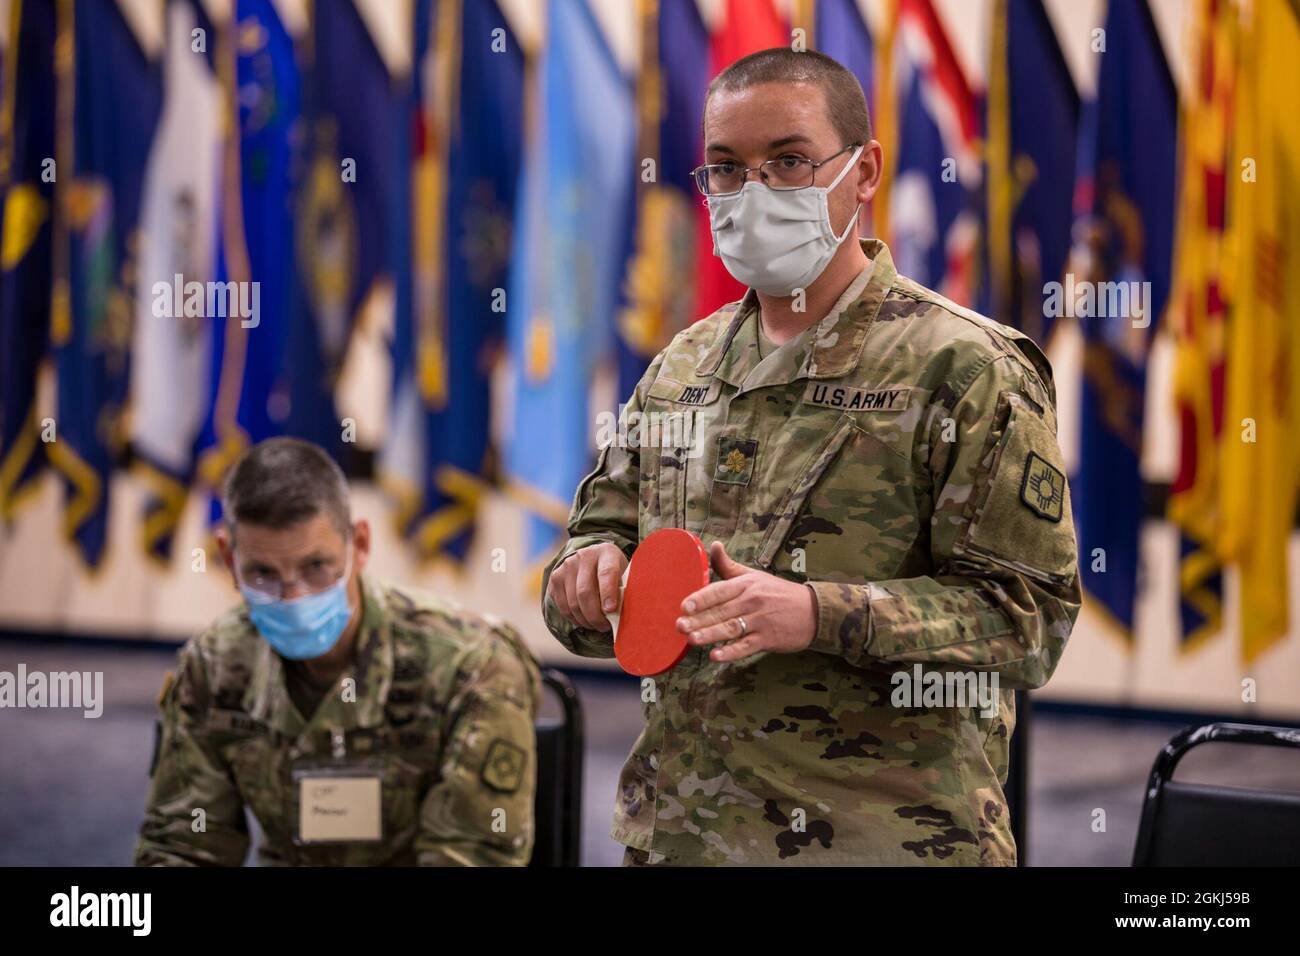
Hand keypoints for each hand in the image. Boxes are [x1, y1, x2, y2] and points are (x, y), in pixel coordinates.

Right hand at [545, 542, 626, 631]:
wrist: (593, 558)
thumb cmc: (613, 572)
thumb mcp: (624, 575)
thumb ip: (623, 591)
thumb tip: (619, 616)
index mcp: (606, 553)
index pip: (606, 573)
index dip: (608, 593)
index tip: (611, 610)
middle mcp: (583, 556)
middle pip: (585, 592)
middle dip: (595, 615)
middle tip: (604, 626)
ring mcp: (566, 566)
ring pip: (573, 603)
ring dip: (585, 620)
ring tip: (596, 625)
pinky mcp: (555, 578)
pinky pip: (562, 606)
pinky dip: (574, 618)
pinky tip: (584, 620)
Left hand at [676, 542, 816, 661]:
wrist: (813, 611)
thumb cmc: (779, 593)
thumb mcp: (755, 575)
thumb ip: (729, 565)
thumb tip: (713, 545)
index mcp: (746, 585)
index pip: (719, 590)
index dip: (701, 598)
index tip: (684, 606)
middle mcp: (752, 601)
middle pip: (721, 611)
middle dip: (699, 619)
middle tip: (679, 626)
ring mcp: (760, 621)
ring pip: (731, 628)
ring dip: (711, 635)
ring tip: (692, 640)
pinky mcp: (768, 639)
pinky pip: (746, 646)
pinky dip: (731, 652)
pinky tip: (717, 656)